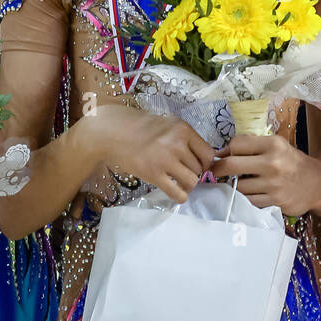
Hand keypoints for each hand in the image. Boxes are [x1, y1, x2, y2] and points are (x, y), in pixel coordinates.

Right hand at [85, 105, 214, 203]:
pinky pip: (177, 193)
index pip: (208, 153)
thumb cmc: (139, 126)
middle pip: (199, 168)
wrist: (111, 131)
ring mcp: (165, 160)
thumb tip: (203, 156)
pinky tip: (175, 193)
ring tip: (178, 182)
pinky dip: (180, 196)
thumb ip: (184, 137)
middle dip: (193, 173)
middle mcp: (177, 143)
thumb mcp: (167, 124)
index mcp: (183, 129)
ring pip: (192, 181)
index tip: (197, 164)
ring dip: (187, 185)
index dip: (205, 162)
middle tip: (182, 172)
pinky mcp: (153, 174)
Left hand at [212, 134, 320, 217]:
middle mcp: (273, 163)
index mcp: (273, 144)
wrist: (318, 184)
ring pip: (237, 187)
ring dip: (234, 186)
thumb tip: (221, 153)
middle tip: (216, 171)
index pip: (236, 144)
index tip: (223, 156)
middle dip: (219, 169)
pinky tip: (251, 193)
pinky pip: (248, 200)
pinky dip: (246, 197)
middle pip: (231, 165)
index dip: (226, 151)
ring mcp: (273, 184)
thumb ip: (252, 146)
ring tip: (240, 182)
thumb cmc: (292, 162)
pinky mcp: (274, 202)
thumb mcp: (277, 146)